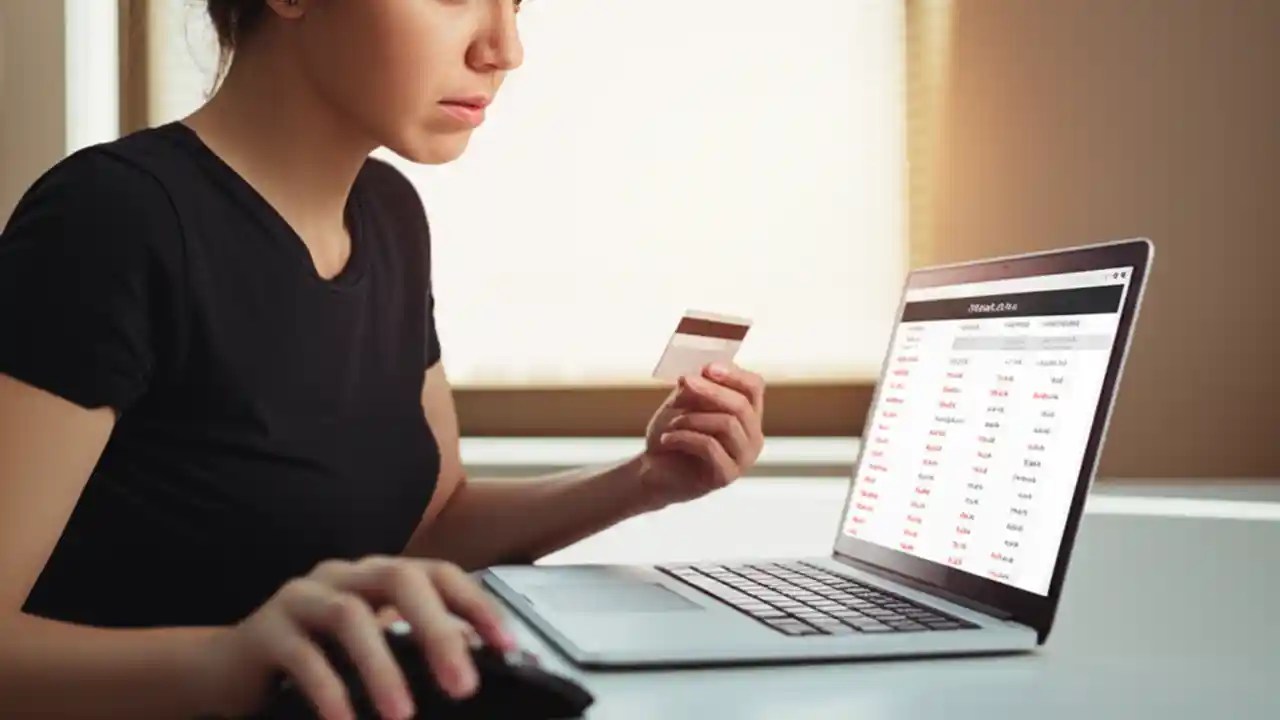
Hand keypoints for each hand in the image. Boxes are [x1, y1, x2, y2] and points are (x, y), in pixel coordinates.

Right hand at [201, 555, 516, 719]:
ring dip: (382, 669)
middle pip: (400, 580)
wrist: (227, 672)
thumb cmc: (315, 661)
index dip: (476, 606)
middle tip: (463, 686)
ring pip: (350, 616)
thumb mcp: (375, 652)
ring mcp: (302, 595)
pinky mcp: (265, 629)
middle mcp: (344, 575)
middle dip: (437, 631)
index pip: (439, 574)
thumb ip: (419, 649)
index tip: (508, 648)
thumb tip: (475, 664)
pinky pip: (303, 656)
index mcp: (378, 576)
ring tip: (403, 715)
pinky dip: (330, 691)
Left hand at [638, 362, 766, 510]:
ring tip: (672, 423)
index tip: (708, 367)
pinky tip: (667, 440)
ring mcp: (743, 459)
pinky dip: (684, 437)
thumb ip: (695, 388)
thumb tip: (702, 371)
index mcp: (747, 415)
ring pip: (727, 424)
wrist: (654, 471)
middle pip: (742, 405)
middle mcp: (752, 436)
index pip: (754, 387)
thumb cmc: (672, 435)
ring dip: (693, 418)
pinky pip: (710, 446)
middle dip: (710, 390)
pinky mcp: (727, 476)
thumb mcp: (680, 403)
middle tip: (685, 382)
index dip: (734, 374)